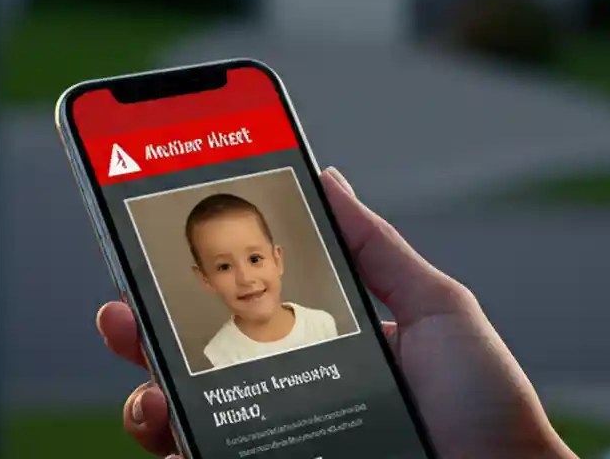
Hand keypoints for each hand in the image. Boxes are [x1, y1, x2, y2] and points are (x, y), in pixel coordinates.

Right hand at [95, 168, 576, 458]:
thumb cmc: (486, 406)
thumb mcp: (438, 308)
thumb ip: (375, 248)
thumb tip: (327, 177)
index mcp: (323, 348)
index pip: (240, 311)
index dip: (190, 284)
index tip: (150, 249)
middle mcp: (291, 398)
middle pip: (198, 365)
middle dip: (144, 334)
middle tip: (122, 313)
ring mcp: (279, 445)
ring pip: (187, 424)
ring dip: (148, 400)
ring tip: (151, 391)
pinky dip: (177, 454)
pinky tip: (173, 435)